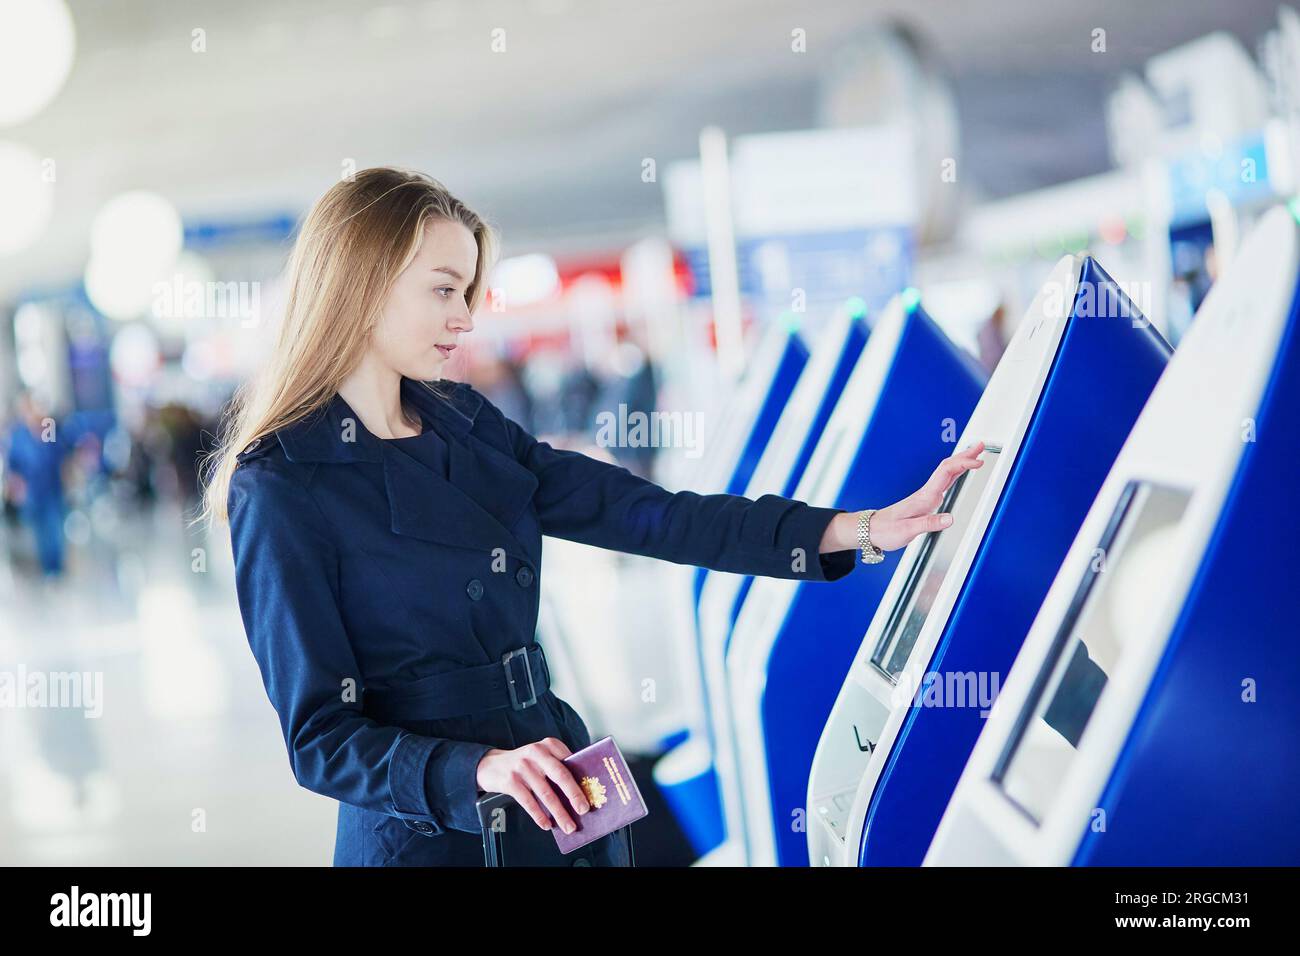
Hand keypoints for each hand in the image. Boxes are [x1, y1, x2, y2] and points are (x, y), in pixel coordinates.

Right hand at [475, 738, 590, 833]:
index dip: (582, 779)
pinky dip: (539, 816)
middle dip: (574, 795)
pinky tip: (547, 824)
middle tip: (584, 811)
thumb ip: (558, 768)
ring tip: (568, 826)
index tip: (592, 794)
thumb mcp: (541, 758)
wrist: (490, 765)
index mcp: (549, 745)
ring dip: (559, 813)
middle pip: (561, 775)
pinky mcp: (511, 781)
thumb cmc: (524, 764)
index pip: (570, 762)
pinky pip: (529, 802)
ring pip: (546, 794)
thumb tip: (579, 794)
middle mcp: (536, 752)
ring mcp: (522, 766)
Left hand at [869, 441, 985, 549]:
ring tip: (975, 454)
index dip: (963, 463)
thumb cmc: (886, 530)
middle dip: (965, 455)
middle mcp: (926, 493)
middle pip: (948, 467)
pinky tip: (960, 473)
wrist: (872, 531)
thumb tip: (950, 519)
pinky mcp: (925, 501)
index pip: (946, 472)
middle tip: (981, 446)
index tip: (978, 461)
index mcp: (924, 497)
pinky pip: (944, 481)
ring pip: (947, 472)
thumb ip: (929, 524)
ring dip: (961, 461)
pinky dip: (955, 473)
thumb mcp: (907, 530)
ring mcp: (926, 496)